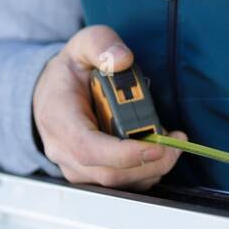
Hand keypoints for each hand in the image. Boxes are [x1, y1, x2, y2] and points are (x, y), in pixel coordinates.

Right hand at [32, 24, 186, 190]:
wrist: (52, 93)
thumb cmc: (69, 72)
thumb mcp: (82, 45)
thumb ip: (101, 45)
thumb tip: (123, 59)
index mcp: (59, 118)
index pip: (88, 148)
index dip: (122, 154)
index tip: (155, 146)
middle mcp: (63, 150)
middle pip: (108, 173)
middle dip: (150, 163)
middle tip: (176, 143)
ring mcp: (76, 166)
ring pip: (118, 183)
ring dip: (152, 169)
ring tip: (173, 144)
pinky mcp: (90, 174)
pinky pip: (121, 183)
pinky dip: (145, 172)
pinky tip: (160, 152)